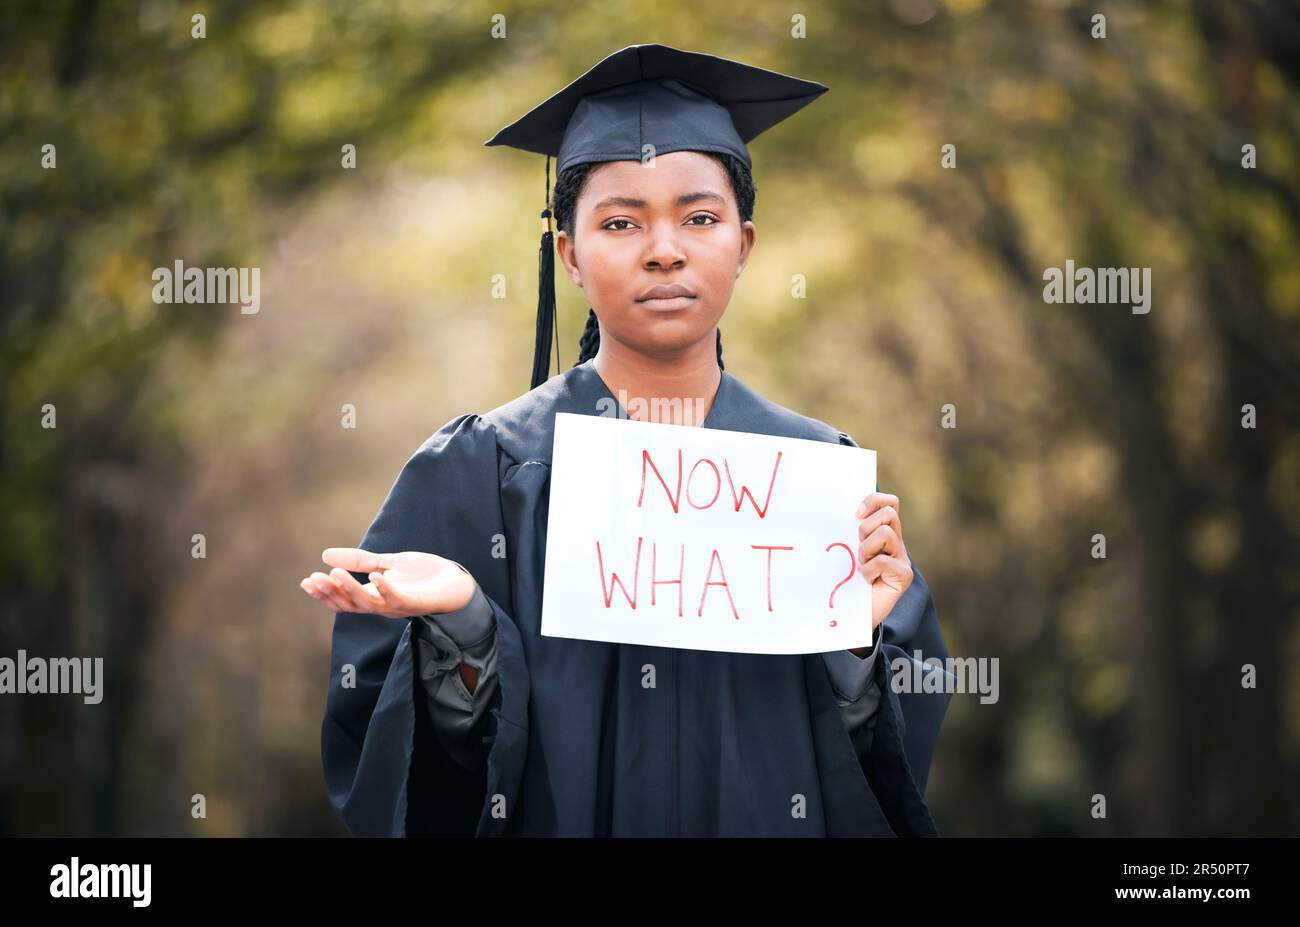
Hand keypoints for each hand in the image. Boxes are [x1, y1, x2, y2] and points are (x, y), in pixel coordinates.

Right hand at [299, 548, 476, 618]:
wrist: (456, 582)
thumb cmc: (422, 575)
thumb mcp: (387, 563)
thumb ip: (359, 561)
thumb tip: (325, 555)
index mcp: (374, 596)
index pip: (343, 600)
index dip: (324, 593)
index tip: (305, 581)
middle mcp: (383, 605)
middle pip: (351, 605)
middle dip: (331, 593)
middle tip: (313, 578)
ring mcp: (399, 606)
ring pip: (370, 603)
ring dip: (351, 589)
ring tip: (334, 574)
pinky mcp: (417, 603)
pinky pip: (398, 600)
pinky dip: (385, 588)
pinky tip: (375, 575)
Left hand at [854, 491, 912, 632]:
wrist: (848, 615)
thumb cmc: (841, 581)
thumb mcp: (840, 551)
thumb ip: (842, 532)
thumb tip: (823, 510)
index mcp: (880, 533)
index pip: (888, 503)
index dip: (873, 501)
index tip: (855, 514)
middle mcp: (895, 543)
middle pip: (889, 513)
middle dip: (866, 527)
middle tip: (857, 548)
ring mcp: (901, 559)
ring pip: (886, 533)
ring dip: (866, 549)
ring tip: (860, 565)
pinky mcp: (904, 576)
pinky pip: (884, 560)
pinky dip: (869, 570)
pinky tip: (866, 580)